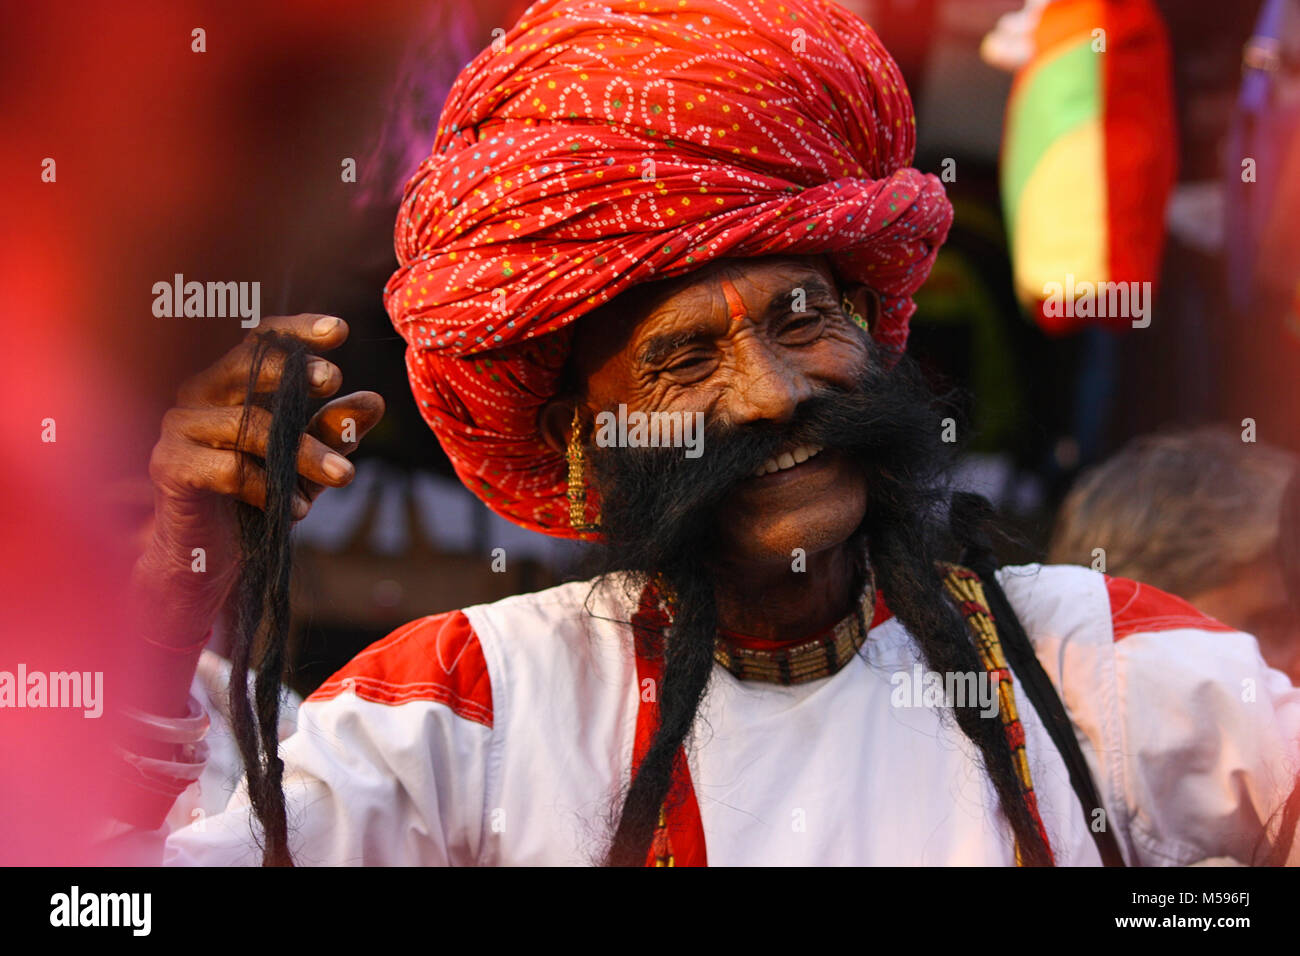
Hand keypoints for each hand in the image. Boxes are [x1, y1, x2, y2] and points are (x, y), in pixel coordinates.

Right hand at [134, 314, 384, 646]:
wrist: (210, 556)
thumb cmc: (259, 498)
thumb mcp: (309, 463)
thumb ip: (335, 430)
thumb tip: (374, 401)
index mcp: (231, 383)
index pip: (261, 341)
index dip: (298, 331)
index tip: (340, 330)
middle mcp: (199, 395)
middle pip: (246, 365)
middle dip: (293, 370)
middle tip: (333, 379)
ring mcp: (179, 428)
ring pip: (252, 425)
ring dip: (305, 453)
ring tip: (344, 477)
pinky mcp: (169, 467)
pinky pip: (230, 469)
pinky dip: (271, 489)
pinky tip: (295, 510)